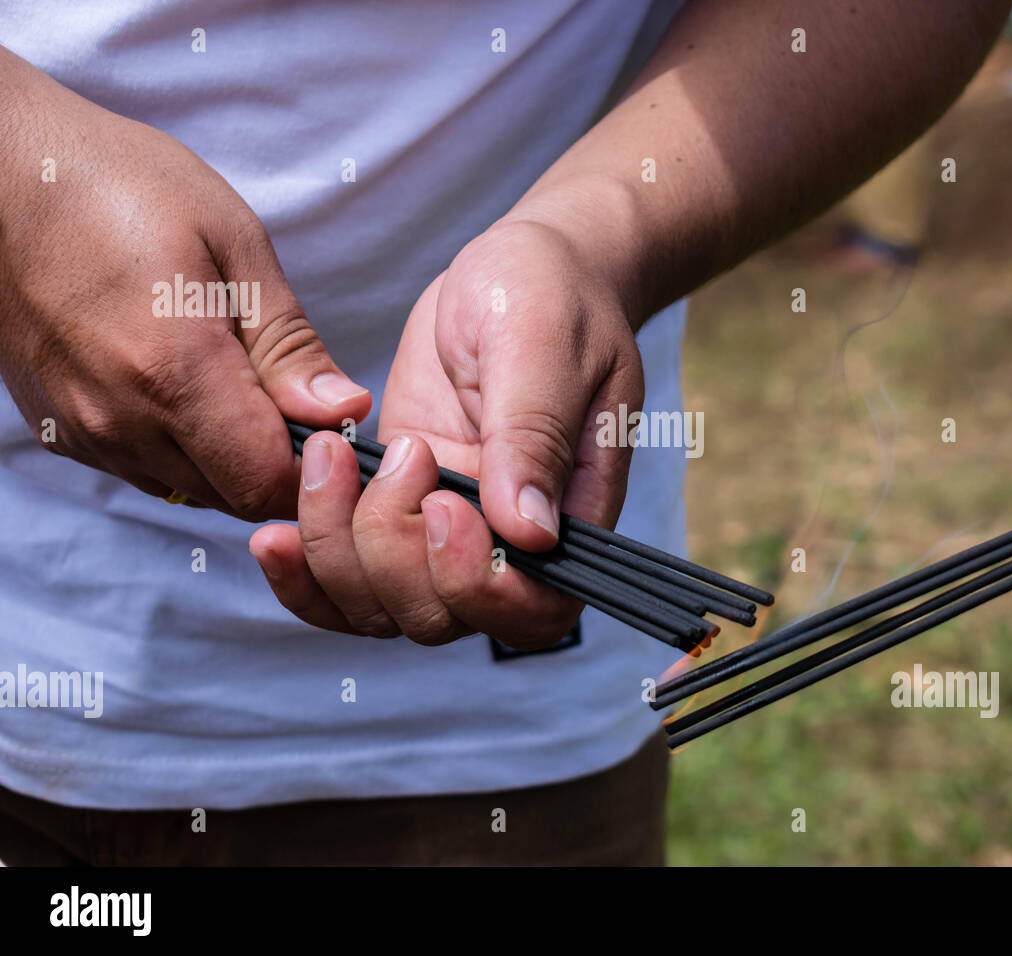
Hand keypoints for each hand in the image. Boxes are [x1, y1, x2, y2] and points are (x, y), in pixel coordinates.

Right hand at [0, 47, 369, 516]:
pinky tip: (185, 385)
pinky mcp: (60, 429)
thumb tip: (342, 409)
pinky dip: (183, 448)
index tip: (329, 423)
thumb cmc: (123, 187)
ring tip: (237, 383)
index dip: (315, 465)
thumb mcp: (234, 244)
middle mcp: (121, 420)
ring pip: (190, 490)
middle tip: (291, 398)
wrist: (2, 172)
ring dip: (230, 458)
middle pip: (233, 497)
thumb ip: (289, 343)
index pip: (267, 484)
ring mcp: (83, 431)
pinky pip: (145, 470)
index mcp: (174, 372)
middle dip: (279, 465)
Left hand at [249, 217, 645, 647]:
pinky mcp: (394, 505)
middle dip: (392, 555)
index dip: (475, 585)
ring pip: (380, 605)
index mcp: (569, 515)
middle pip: (440, 616)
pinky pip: (344, 573)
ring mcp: (444, 529)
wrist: (518, 270)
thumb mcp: (544, 345)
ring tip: (329, 459)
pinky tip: (273, 533)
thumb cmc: (551, 295)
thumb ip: (534, 435)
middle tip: (401, 453)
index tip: (444, 502)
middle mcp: (508, 542)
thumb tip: (528, 533)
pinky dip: (304, 569)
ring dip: (336, 552)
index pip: (531, 609)